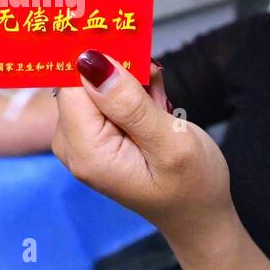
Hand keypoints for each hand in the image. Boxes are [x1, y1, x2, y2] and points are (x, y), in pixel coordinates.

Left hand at [52, 51, 235, 247]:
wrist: (197, 214)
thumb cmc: (192, 185)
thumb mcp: (170, 142)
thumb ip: (129, 103)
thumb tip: (89, 61)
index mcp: (86, 152)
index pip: (72, 84)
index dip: (101, 61)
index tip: (134, 54)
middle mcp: (73, 146)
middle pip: (81, 81)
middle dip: (120, 72)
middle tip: (156, 87)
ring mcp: (81, 140)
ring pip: (95, 83)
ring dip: (131, 82)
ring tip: (159, 105)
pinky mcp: (93, 135)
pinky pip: (103, 95)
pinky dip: (131, 92)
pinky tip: (153, 108)